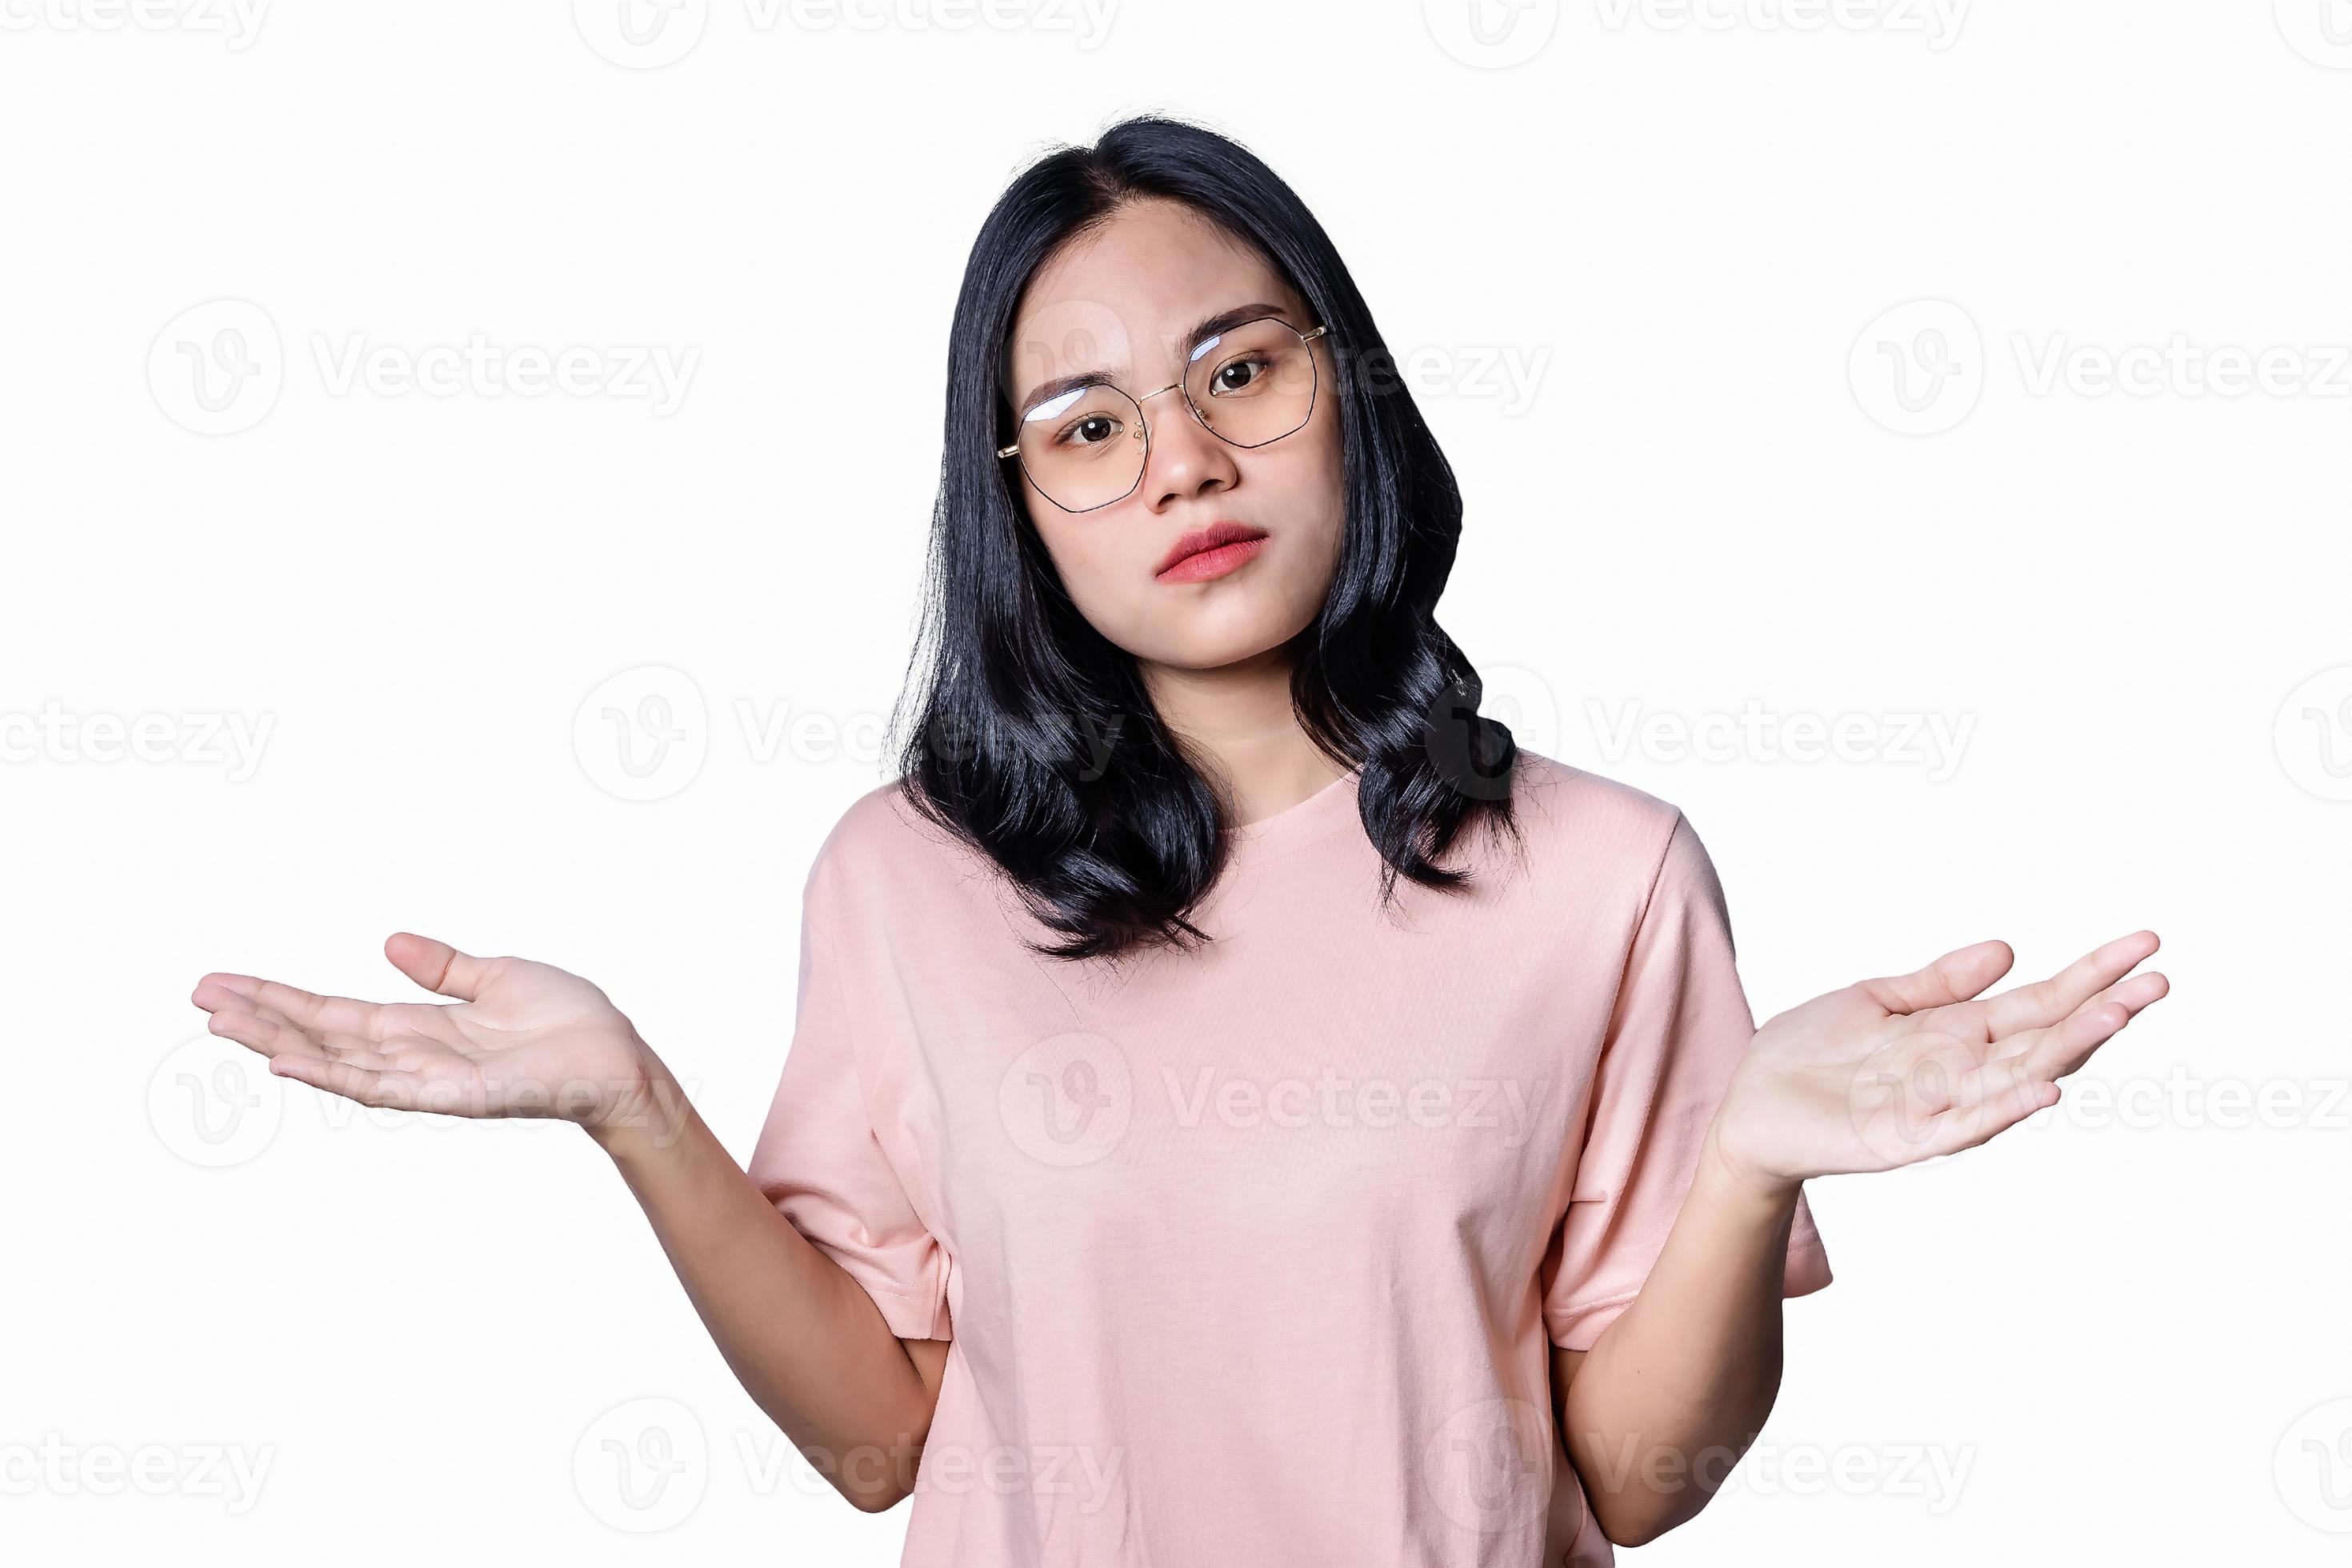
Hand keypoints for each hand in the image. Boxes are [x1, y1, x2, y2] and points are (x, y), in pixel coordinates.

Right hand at [190, 933, 659, 1127]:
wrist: (619, 1057)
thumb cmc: (568, 1022)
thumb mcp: (496, 977)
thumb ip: (441, 967)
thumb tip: (386, 941)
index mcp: (420, 1028)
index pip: (333, 1013)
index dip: (279, 998)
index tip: (225, 983)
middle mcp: (412, 1057)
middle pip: (320, 1037)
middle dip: (259, 1017)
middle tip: (198, 998)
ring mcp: (426, 1081)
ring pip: (336, 1063)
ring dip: (278, 1043)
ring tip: (222, 1024)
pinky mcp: (451, 1096)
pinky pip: (380, 1087)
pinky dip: (331, 1075)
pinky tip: (287, 1061)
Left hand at [1707, 930, 2169, 1190]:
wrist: (1750, 1107)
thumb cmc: (1810, 1054)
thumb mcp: (1877, 1000)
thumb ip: (1941, 982)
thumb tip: (2008, 949)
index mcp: (1959, 1036)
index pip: (2041, 1002)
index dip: (2091, 975)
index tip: (2146, 945)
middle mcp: (1962, 1072)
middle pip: (2046, 1039)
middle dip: (2101, 1011)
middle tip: (2158, 981)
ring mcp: (1940, 1108)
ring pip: (2018, 1079)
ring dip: (2067, 1051)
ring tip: (2115, 1017)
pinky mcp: (1904, 1140)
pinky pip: (1965, 1125)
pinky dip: (2004, 1108)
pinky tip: (2043, 1089)